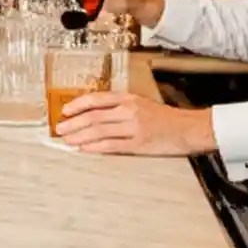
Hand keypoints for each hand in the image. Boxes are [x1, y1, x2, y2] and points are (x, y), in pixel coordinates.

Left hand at [55, 92, 216, 155]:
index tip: (65, 111)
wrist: (187, 128)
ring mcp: (133, 128)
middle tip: (59, 129)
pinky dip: (95, 147)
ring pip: (99, 131)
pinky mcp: (138, 144)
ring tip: (68, 140)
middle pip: (94, 116)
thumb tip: (93, 114)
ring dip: (80, 136)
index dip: (78, 104)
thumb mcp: (141, 104)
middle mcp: (128, 110)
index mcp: (128, 98)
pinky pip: (111, 146)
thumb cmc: (164, 117)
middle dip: (73, 123)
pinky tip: (84, 149)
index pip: (96, 99)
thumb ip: (119, 107)